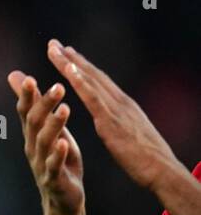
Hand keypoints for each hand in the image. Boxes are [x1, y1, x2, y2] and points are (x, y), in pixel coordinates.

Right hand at [8, 69, 84, 214]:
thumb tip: (15, 74)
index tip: (29, 78)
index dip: (25, 96)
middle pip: (34, 122)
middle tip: (58, 86)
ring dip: (54, 124)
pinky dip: (58, 155)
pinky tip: (65, 144)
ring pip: (44, 141)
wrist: (62, 199)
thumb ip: (33, 104)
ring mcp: (41, 163)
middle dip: (44, 104)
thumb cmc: (56, 158)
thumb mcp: (45, 128)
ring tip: (65, 109)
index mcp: (31, 134)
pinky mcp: (54, 179)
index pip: (25, 111)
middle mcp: (32, 146)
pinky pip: (53, 166)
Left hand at [46, 39, 181, 192]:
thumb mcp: (133, 133)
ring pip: (89, 81)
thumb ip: (122, 122)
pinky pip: (93, 98)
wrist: (162, 170)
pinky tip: (70, 71)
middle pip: (92, 75)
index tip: (67, 52)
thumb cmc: (148, 158)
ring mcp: (116, 110)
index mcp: (124, 105)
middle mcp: (120, 102)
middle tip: (53, 44)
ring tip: (55, 50)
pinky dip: (81, 83)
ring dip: (70, 64)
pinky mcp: (111, 122)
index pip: (99, 81)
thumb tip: (117, 117)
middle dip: (72, 58)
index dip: (83, 66)